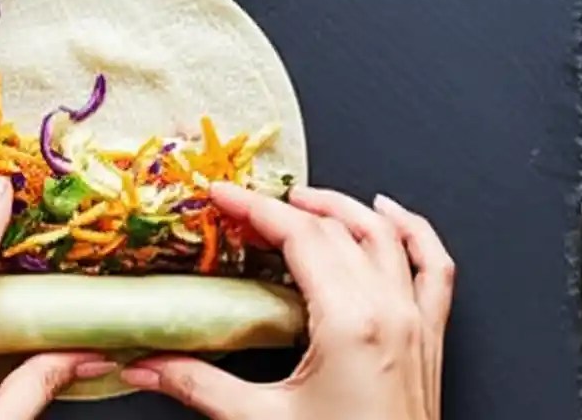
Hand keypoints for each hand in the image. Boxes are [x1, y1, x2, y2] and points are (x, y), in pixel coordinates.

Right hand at [122, 184, 454, 419]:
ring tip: (302, 200)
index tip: (222, 196)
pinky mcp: (430, 337)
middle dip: (284, 210)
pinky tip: (390, 214)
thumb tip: (146, 366)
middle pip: (336, 230)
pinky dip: (415, 231)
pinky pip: (435, 267)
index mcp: (350, 324)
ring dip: (342, 208)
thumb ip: (199, 385)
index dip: (256, 208)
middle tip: (242, 211)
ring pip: (384, 235)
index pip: (300, 237)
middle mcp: (388, 312)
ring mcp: (415, 321)